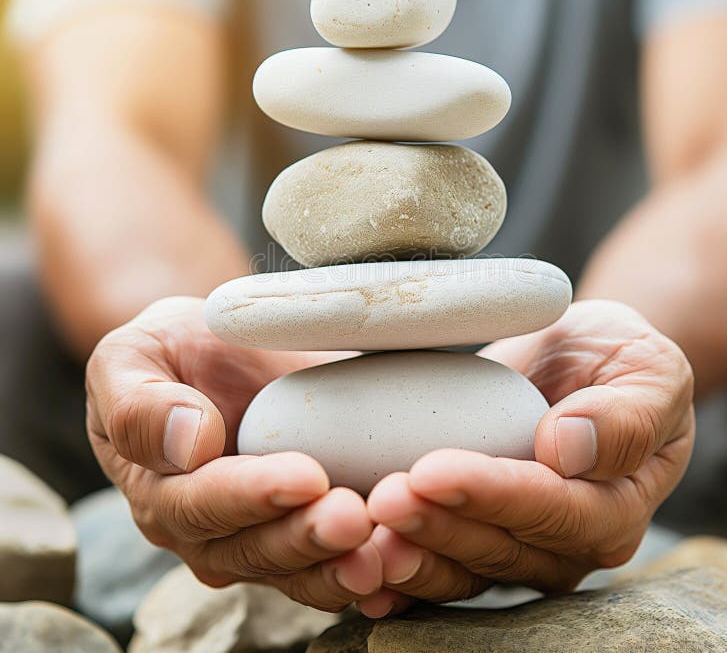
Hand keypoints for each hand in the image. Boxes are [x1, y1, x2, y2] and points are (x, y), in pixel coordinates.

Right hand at [86, 297, 381, 610]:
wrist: (212, 351)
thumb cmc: (168, 352)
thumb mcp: (130, 359)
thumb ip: (139, 404)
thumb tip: (189, 442)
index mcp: (163, 490)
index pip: (204, 504)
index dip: (253, 495)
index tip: (304, 476)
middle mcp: (212, 529)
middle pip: (258, 548)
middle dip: (308, 536)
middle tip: (355, 517)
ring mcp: (264, 535)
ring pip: (300, 569)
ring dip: (343, 565)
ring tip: (386, 550)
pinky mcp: (309, 528)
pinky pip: (334, 564)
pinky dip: (369, 570)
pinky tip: (401, 563)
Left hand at [360, 300, 694, 616]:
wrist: (588, 360)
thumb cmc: (622, 359)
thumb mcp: (650, 371)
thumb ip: (627, 415)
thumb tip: (569, 449)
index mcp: (614, 507)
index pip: (551, 510)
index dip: (492, 494)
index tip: (434, 471)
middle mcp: (566, 542)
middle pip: (497, 547)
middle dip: (437, 524)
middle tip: (382, 497)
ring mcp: (519, 547)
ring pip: (460, 566)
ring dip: (408, 551)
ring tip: (360, 528)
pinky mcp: (478, 536)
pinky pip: (438, 563)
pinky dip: (397, 571)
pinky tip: (357, 561)